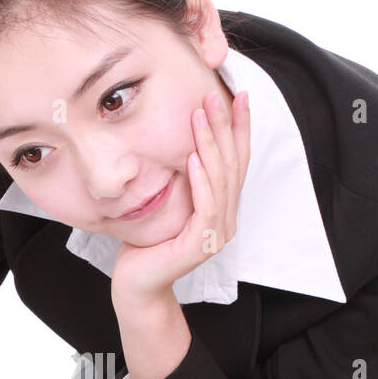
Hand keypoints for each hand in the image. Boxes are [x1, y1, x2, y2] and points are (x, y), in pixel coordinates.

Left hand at [111, 88, 250, 301]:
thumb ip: (182, 179)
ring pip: (220, 180)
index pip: (237, 160)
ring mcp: (217, 233)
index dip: (240, 127)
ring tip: (199, 115)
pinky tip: (194, 158)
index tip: (237, 94)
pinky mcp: (201, 244)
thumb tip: (180, 141)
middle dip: (225, 126)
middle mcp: (226, 219)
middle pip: (233, 164)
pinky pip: (206, 206)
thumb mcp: (167, 201)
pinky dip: (201, 181)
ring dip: (211, 144)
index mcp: (222, 207)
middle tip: (214, 94)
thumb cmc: (147, 243)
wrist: (137, 285)